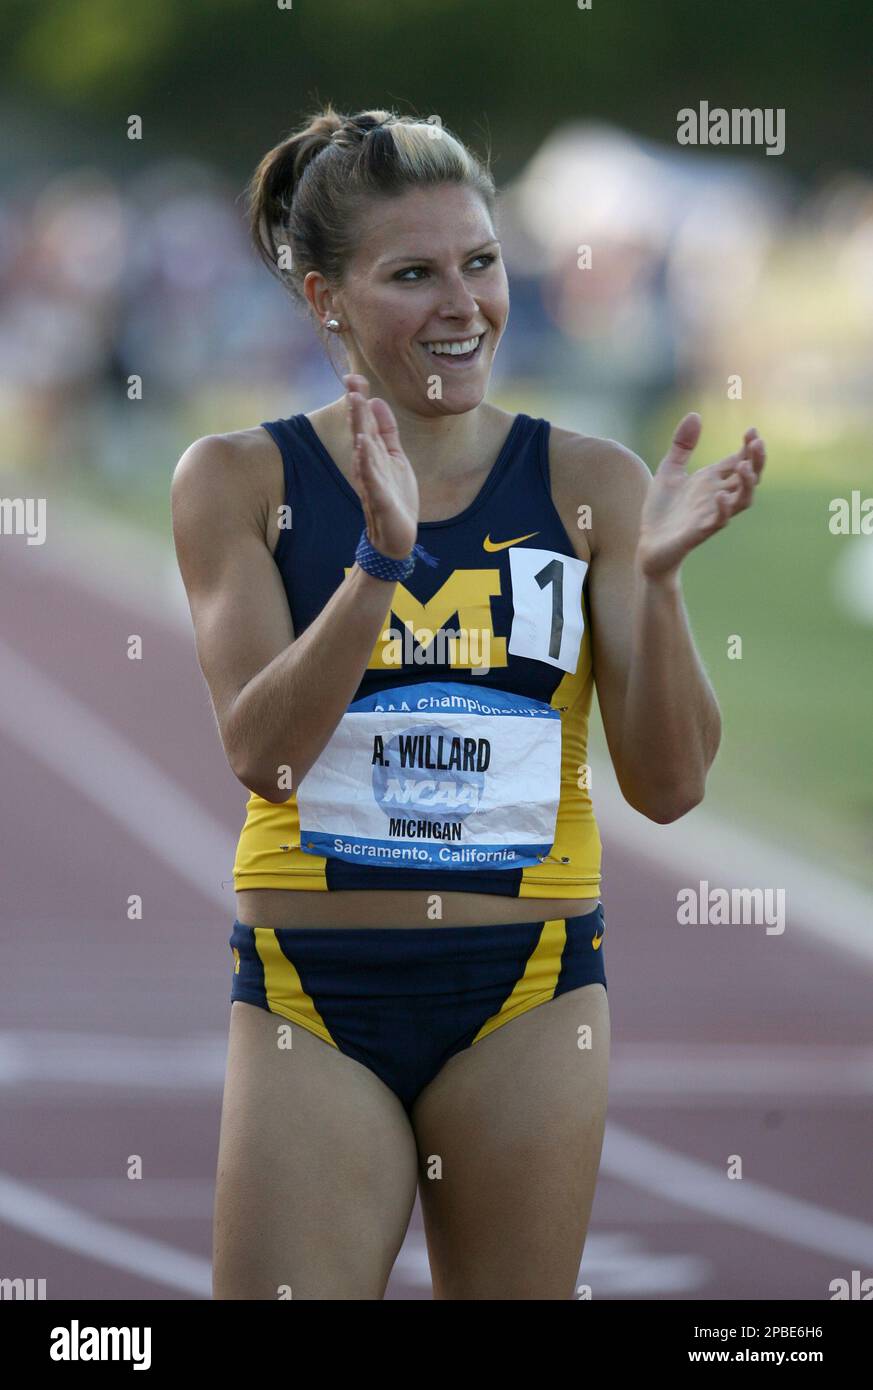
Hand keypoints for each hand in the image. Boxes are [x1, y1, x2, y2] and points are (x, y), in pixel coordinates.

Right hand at [343, 373, 418, 560]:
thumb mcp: (394, 457)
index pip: (364, 421)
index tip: (353, 377)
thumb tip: (377, 401)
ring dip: (358, 426)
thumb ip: (386, 431)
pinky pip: (371, 477)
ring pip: (363, 450)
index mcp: (372, 452)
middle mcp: (367, 464)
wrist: (396, 536)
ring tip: (355, 404)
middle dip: (356, 407)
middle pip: (360, 430)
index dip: (359, 399)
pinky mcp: (379, 498)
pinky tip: (362, 445)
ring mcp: (371, 480)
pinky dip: (366, 461)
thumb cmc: (394, 495)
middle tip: (351, 383)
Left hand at [636, 414, 765, 579]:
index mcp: (711, 480)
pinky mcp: (701, 531)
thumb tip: (695, 414)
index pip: (739, 460)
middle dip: (756, 460)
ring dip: (747, 483)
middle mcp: (717, 495)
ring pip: (743, 499)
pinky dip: (723, 508)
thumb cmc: (662, 510)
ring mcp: (712, 513)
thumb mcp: (669, 470)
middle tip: (757, 442)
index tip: (751, 430)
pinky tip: (721, 496)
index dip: (748, 446)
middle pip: (748, 477)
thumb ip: (682, 445)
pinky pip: (720, 520)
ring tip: (743, 465)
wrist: (648, 544)